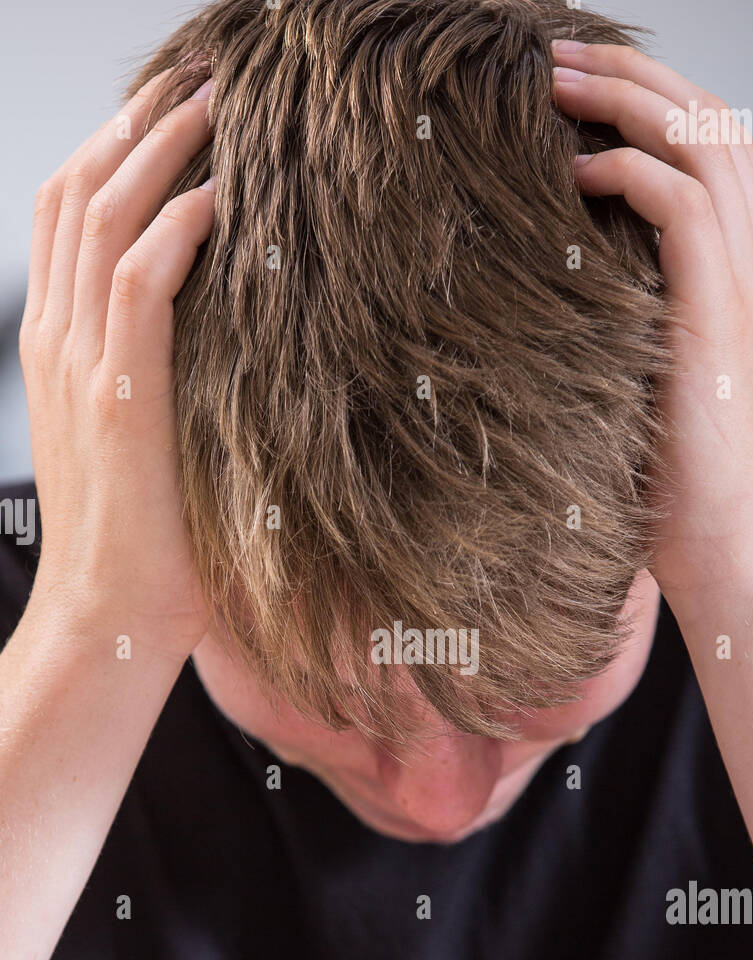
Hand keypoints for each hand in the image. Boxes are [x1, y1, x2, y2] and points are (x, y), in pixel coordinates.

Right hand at [19, 70, 215, 660]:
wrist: (108, 616)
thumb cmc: (144, 543)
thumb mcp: (143, 443)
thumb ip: (157, 380)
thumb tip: (224, 347)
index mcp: (59, 347)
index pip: (69, 217)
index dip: (114, 151)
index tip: (172, 113)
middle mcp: (57, 340)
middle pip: (78, 193)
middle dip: (136, 124)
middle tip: (198, 79)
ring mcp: (81, 364)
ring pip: (102, 218)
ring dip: (158, 149)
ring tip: (214, 103)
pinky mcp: (121, 395)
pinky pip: (138, 280)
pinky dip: (176, 224)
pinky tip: (219, 193)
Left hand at [551, 40, 752, 619]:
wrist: (732, 555)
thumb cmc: (685, 495)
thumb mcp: (659, 392)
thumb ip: (634, 330)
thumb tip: (562, 302)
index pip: (718, 155)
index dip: (653, 109)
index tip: (581, 100)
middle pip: (714, 123)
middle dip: (633, 78)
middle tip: (557, 60)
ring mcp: (751, 281)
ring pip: (701, 140)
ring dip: (623, 101)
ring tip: (554, 85)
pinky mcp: (721, 307)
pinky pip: (678, 198)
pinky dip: (624, 168)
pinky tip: (572, 174)